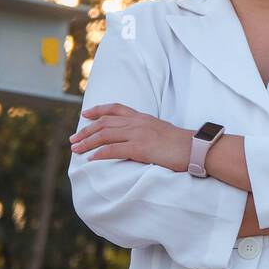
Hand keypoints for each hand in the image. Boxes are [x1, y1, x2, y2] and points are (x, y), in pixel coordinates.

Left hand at [69, 103, 192, 171]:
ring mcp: (138, 134)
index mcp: (142, 117)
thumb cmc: (182, 144)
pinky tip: (90, 159)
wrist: (195, 148)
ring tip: (76, 149)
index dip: (98, 110)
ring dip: (87, 142)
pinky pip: (113, 150)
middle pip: (104, 123)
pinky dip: (99, 154)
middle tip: (73, 140)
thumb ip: (147, 131)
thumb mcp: (161, 131)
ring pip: (105, 135)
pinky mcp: (140, 148)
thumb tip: (137, 138)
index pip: (116, 109)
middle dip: (86, 131)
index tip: (85, 114)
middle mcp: (137, 122)